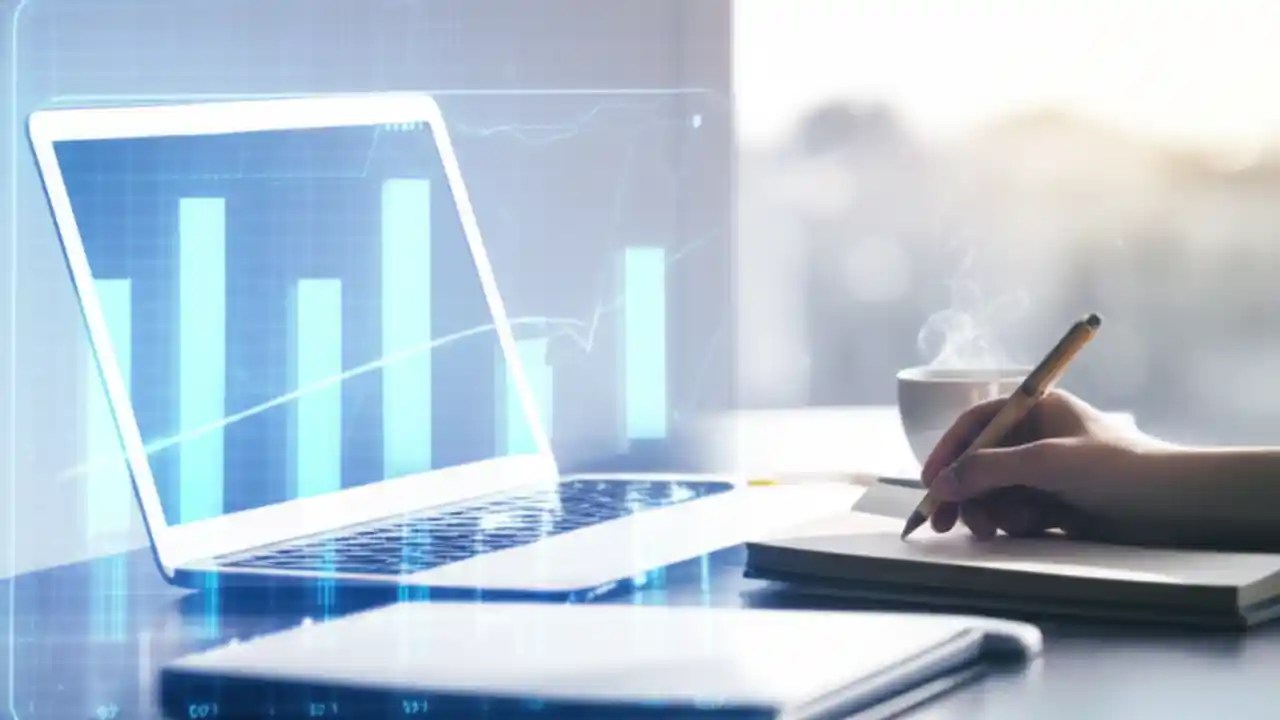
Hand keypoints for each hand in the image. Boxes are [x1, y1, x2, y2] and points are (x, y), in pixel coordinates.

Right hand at [920, 390, 1164, 540]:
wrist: (1174, 505)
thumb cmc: (1116, 468)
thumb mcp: (1047, 462)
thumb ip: (989, 470)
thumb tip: (941, 484)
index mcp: (1037, 410)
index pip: (977, 424)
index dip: (948, 451)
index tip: (929, 483)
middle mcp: (1037, 437)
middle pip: (979, 462)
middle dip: (963, 491)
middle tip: (942, 524)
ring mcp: (1045, 472)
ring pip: (993, 491)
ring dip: (987, 510)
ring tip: (993, 530)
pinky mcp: (1054, 503)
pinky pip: (1014, 511)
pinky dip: (1011, 522)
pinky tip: (1026, 528)